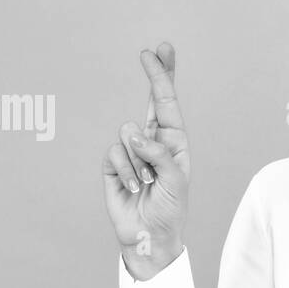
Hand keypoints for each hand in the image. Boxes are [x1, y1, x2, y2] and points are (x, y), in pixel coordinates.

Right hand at [102, 42, 190, 276]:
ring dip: (140, 160)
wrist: (149, 236)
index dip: (164, 77)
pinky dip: (125, 170)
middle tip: (150, 52)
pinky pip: (114, 153)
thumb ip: (160, 156)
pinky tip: (133, 186)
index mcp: (174, 143)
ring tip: (148, 182)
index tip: (160, 51)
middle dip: (154, 76)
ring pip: (128, 132)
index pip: (168, 105)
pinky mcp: (112, 164)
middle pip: (151, 102)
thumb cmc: (170, 209)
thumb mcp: (177, 182)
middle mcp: (153, 141)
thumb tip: (137, 135)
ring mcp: (131, 151)